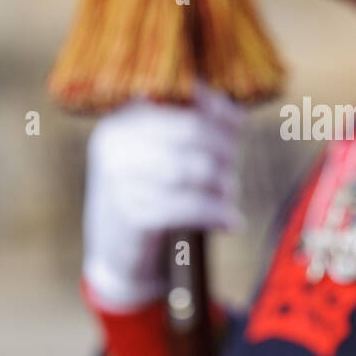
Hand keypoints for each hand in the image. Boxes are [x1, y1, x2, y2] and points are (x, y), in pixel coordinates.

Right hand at [82, 83, 244, 309]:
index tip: (241, 124)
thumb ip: (193, 127)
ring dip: (221, 184)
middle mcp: (114, 145)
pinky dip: (215, 214)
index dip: (217, 113)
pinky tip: (232, 223)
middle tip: (234, 167)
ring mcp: (118, 181)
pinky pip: (185, 208)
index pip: (180, 103)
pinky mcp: (130, 217)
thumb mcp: (158, 153)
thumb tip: (237, 115)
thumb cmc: (147, 193)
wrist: (114, 251)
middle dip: (223, 148)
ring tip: (230, 194)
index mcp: (121, 120)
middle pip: (189, 132)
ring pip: (190, 170)